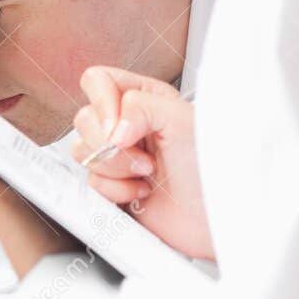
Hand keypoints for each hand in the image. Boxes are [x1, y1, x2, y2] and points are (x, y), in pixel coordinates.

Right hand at [71, 67, 213, 259]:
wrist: (215, 218)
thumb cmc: (211, 169)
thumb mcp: (183, 120)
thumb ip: (142, 107)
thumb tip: (111, 128)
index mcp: (145, 98)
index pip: (99, 81)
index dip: (101, 102)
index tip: (117, 127)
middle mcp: (128, 124)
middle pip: (84, 119)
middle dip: (110, 143)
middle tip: (144, 157)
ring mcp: (118, 156)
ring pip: (83, 152)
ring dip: (116, 168)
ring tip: (147, 173)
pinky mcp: (113, 186)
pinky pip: (91, 183)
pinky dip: (116, 191)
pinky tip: (141, 192)